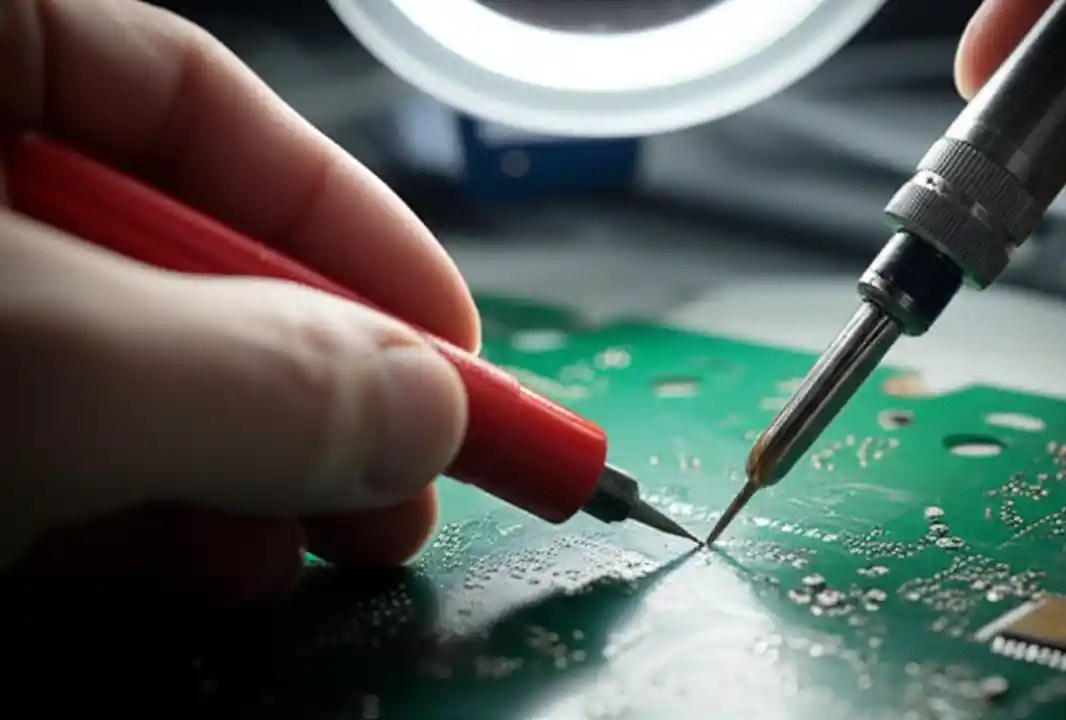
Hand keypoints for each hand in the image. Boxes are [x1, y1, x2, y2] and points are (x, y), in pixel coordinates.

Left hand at [0, 0, 479, 601]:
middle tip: (408, 474)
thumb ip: (246, 376)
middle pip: (173, 250)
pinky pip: (47, 446)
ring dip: (248, 464)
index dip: (344, 221)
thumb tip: (426, 410)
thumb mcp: (40, 364)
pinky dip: (144, 514)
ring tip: (330, 542)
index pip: (192, 97)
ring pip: (121, 365)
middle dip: (308, 377)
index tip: (451, 344)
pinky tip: (213, 567)